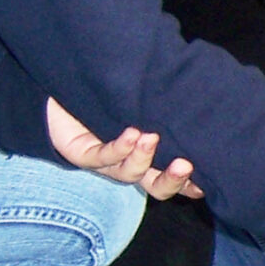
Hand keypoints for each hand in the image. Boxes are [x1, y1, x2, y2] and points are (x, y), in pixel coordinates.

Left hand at [46, 99, 202, 199]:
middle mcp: (128, 163)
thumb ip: (163, 97)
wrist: (57, 89)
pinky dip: (119, 147)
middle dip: (172, 181)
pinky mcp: (81, 154)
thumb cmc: (105, 91)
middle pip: (155, 187)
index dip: (189, 184)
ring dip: (143, 159)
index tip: (208, 180)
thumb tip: (197, 78)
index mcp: (146, 155)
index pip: (172, 176)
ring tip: (151, 137)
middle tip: (186, 165)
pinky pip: (102, 157)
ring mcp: (106, 162)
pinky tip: (131, 133)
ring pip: (129, 174)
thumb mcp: (139, 96)